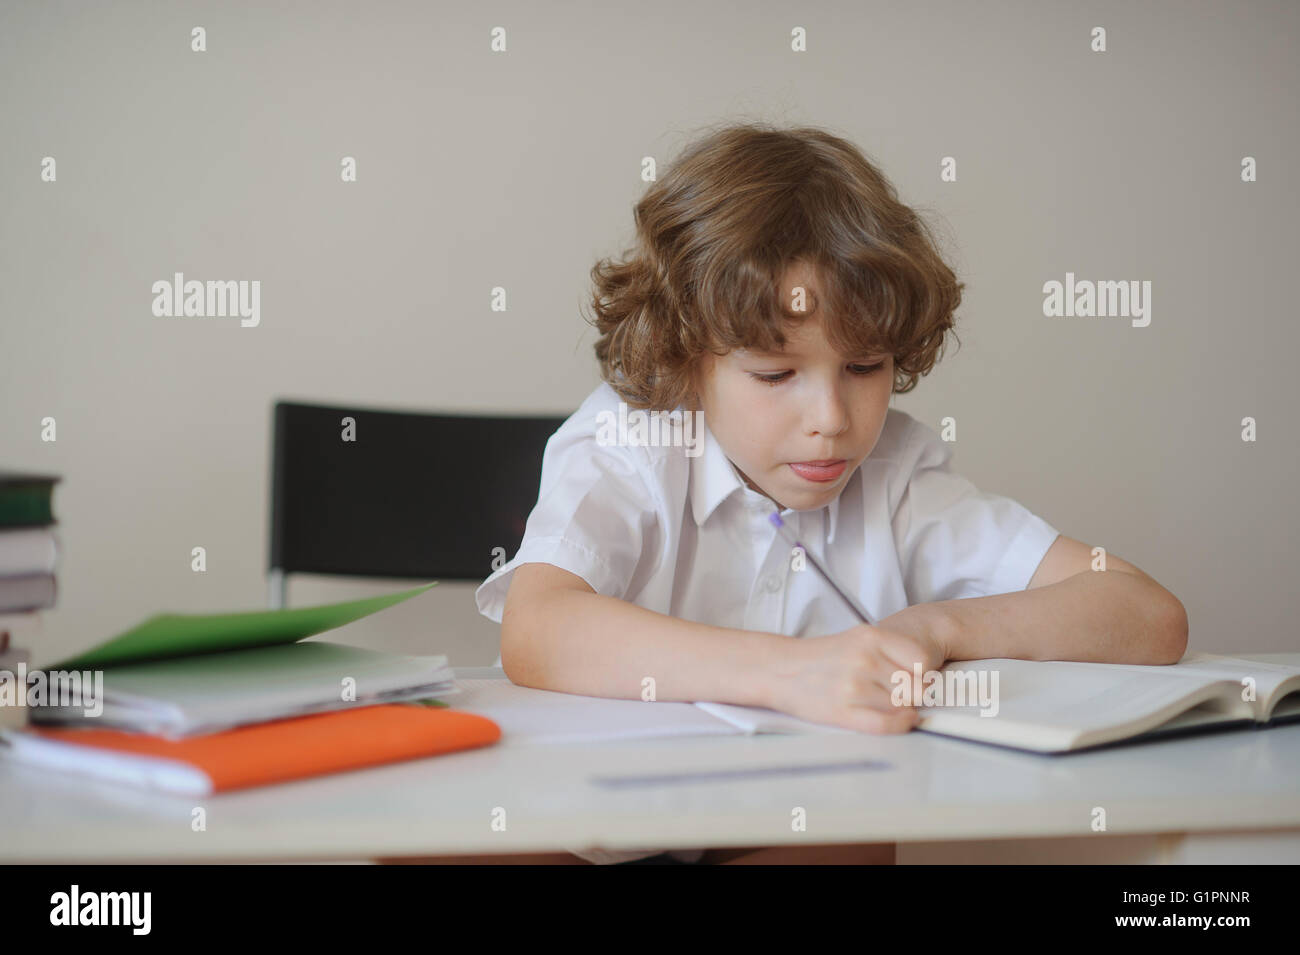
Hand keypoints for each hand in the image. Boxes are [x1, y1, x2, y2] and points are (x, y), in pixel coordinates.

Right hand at [762, 619, 947, 733]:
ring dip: (903, 709)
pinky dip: (901, 725)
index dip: (926, 674)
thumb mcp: (858, 639)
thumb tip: (928, 679)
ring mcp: (853, 686)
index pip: (921, 660)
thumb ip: (891, 653)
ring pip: (903, 705)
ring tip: (888, 703)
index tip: (922, 680)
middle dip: (915, 694)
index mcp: (870, 637)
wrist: (779, 669)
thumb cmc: (824, 657)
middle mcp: (864, 659)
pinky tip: (902, 720)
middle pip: (915, 686)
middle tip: (906, 695)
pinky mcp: (843, 711)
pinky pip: (886, 723)